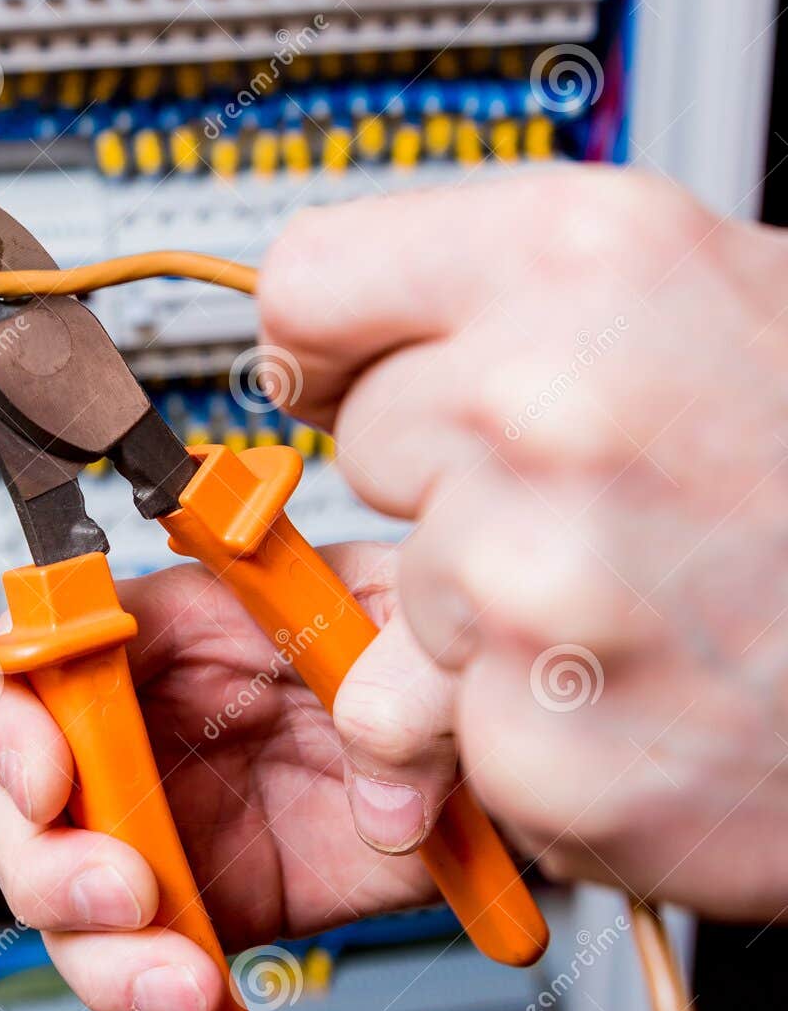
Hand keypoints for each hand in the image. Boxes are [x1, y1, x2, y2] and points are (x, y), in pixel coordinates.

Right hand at [0, 545, 455, 1010]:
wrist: (479, 774)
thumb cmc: (419, 666)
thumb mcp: (402, 616)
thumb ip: (384, 661)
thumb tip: (373, 751)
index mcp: (164, 643)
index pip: (33, 668)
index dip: (16, 728)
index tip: (50, 783)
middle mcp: (138, 748)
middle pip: (22, 814)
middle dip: (53, 867)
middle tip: (129, 894)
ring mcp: (160, 849)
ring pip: (73, 928)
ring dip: (112, 972)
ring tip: (192, 992)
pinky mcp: (203, 934)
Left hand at [262, 165, 787, 917]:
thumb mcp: (702, 295)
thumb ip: (502, 306)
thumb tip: (321, 353)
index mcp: (582, 258)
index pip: (307, 284)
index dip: (333, 342)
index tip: (358, 371)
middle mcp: (550, 408)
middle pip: (360, 447)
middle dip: (450, 480)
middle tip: (596, 499)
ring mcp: (543, 590)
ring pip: (391, 604)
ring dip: (483, 620)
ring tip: (638, 605)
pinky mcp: (553, 751)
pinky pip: (446, 733)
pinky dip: (527, 734)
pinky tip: (642, 697)